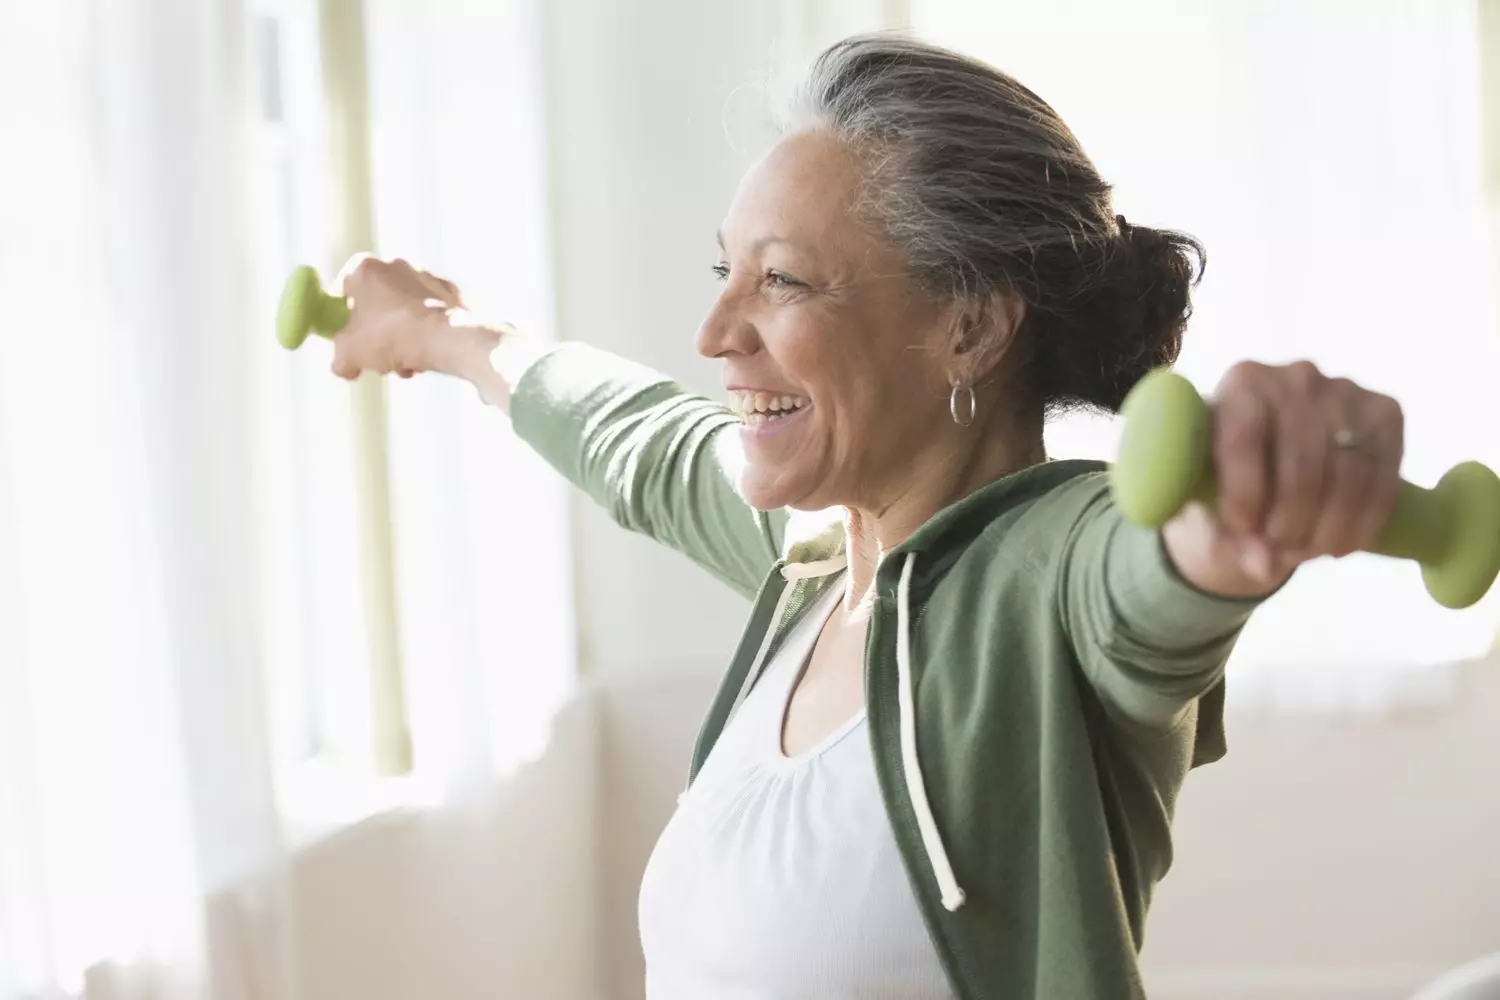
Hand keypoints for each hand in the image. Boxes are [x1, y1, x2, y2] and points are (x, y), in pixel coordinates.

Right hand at [329, 254, 472, 380]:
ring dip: (401, 341)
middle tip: (377, 358)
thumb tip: (343, 367)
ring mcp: (426, 277)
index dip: (341, 319)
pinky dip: (425, 335)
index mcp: (364, 268)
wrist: (447, 337)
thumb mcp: (349, 354)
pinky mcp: (451, 293)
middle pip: (375, 304)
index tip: (346, 340)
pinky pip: (429, 316)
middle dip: (375, 335)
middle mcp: (395, 263)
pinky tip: (426, 356)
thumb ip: (339, 359)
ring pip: (403, 313)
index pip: (342, 290)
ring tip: (405, 364)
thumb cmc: (390, 337)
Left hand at [1163, 360, 1404, 596]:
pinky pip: (1384, 474)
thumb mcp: (1212, 503)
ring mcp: (1346, 390)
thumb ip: (1228, 535)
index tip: (1246, 534)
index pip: (1244, 440)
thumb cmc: (1227, 475)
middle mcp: (1295, 377)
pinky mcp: (1386, 412)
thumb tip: (1263, 567)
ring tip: (1309, 553)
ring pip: (1348, 472)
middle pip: (1302, 461)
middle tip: (1281, 552)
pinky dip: (1367, 520)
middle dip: (1292, 521)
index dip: (1245, 495)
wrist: (1275, 454)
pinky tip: (1345, 545)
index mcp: (1240, 384)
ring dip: (1330, 527)